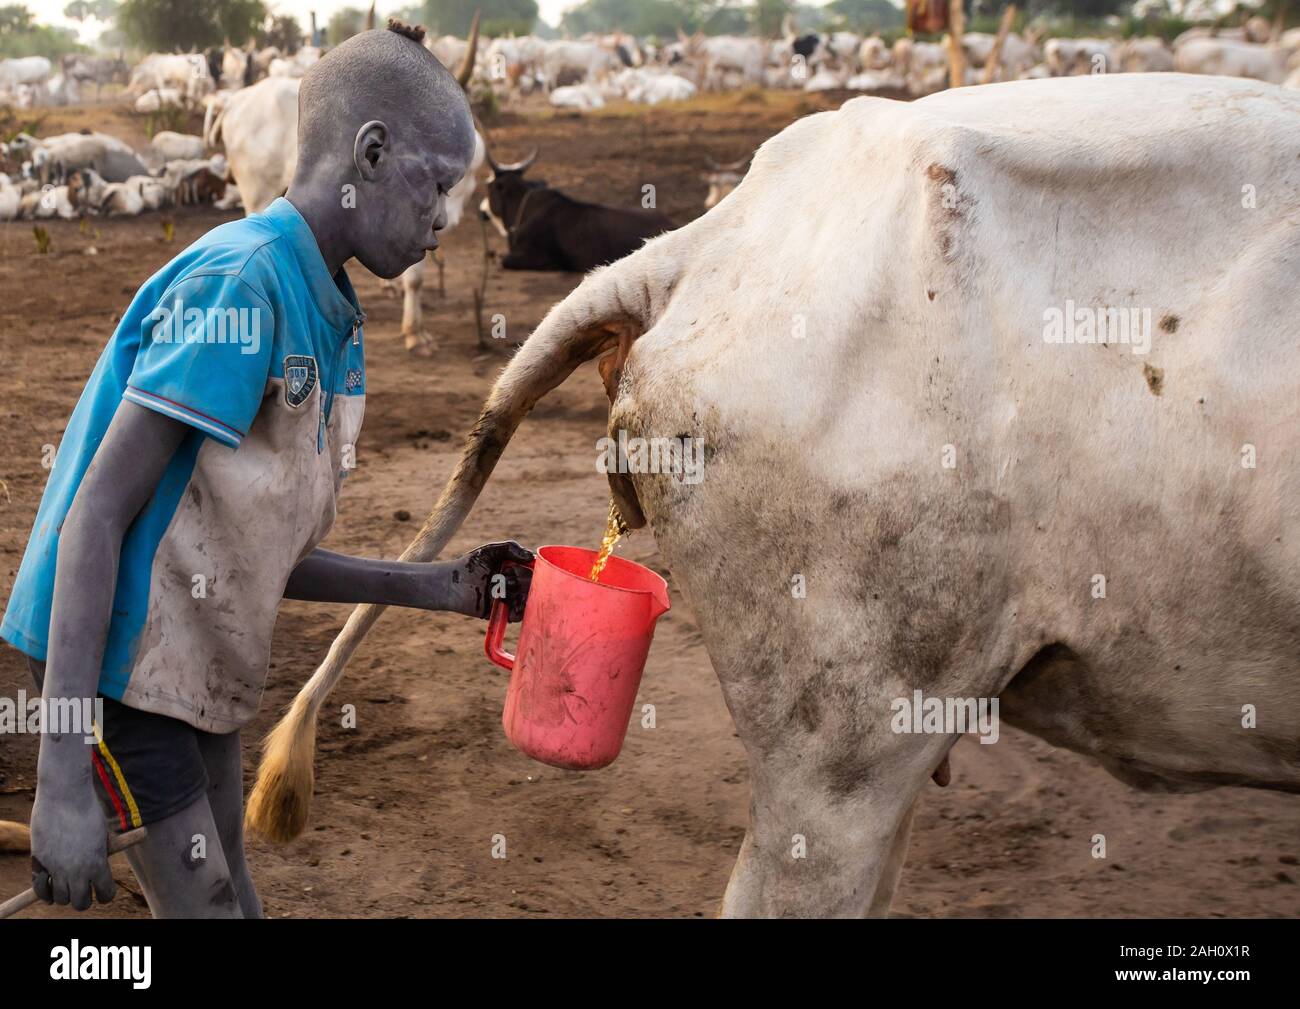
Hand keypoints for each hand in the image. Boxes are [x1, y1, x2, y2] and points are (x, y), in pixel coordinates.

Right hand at [29, 783, 116, 910]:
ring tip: (67, 888)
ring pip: (60, 899)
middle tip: (83, 892)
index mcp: (99, 864)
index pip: (105, 894)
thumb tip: (95, 871)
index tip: (103, 891)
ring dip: (64, 896)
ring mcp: (57, 868)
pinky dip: (44, 893)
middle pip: (80, 903)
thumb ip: (99, 854)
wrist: (65, 795)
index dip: (105, 894)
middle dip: (83, 900)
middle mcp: (78, 871)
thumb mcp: (102, 833)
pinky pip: (39, 889)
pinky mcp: (39, 862)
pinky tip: (49, 892)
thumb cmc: (87, 810)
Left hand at [443, 541, 532, 619]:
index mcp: (515, 568)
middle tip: (506, 577)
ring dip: (521, 595)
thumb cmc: (470, 564)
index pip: (535, 570)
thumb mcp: (491, 550)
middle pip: (533, 585)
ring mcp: (510, 598)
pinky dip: (518, 610)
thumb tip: (531, 557)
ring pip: (528, 600)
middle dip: (523, 580)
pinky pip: (519, 615)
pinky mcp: (503, 612)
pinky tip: (507, 602)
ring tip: (505, 589)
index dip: (535, 569)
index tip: (526, 566)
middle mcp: (515, 584)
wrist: (452, 584)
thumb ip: (512, 547)